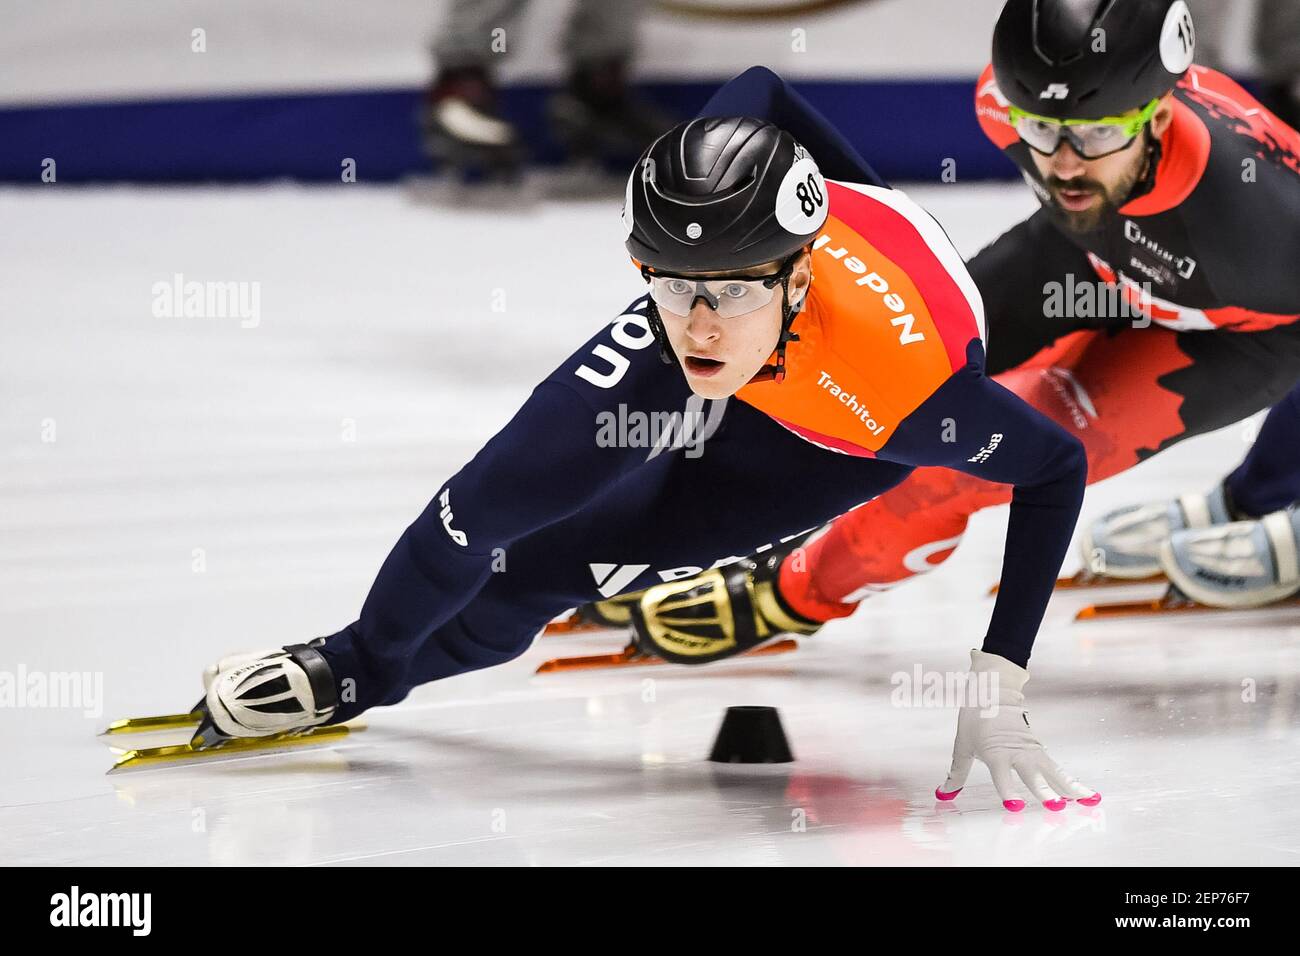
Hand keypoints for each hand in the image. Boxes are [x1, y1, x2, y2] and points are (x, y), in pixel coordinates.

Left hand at [935, 649, 1100, 811]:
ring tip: (1088, 803)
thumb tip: (943, 794)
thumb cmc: (975, 718)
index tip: (1016, 806)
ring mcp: (1031, 750)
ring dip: (1070, 788)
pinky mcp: (1040, 749)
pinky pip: (1058, 768)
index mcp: (995, 752)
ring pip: (1053, 771)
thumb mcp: (962, 745)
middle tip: (1056, 807)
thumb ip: (957, 773)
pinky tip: (1086, 796)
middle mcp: (1016, 752)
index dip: (1008, 791)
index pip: (1002, 775)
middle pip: (1033, 774)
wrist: (993, 690)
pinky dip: (1071, 781)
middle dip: (1044, 791)